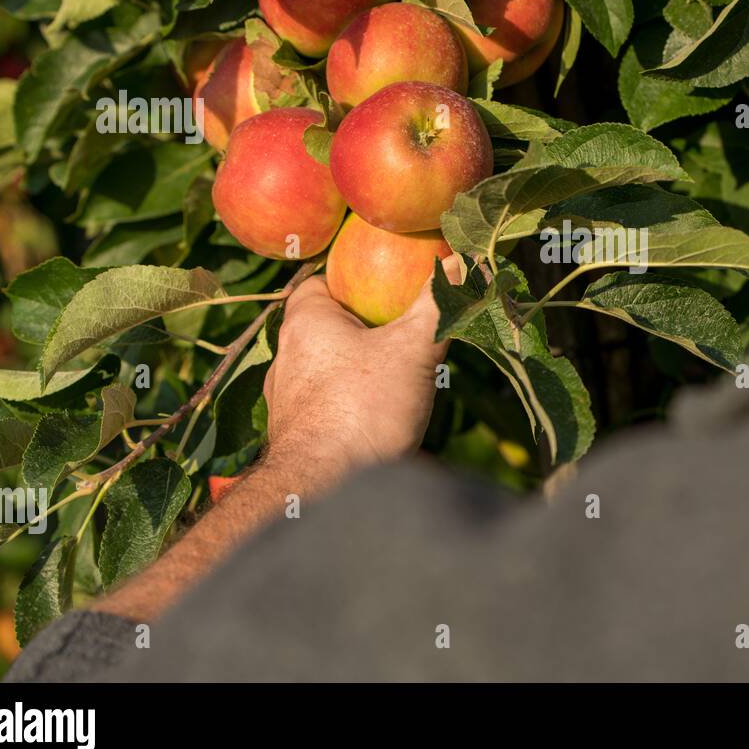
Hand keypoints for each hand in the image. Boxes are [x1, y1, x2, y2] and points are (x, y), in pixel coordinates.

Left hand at [262, 257, 461, 488]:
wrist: (323, 488)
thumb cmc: (363, 407)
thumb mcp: (413, 347)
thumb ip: (438, 303)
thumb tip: (463, 260)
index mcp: (304, 322)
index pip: (319, 283)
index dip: (353, 281)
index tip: (387, 288)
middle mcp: (284, 356)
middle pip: (326, 327)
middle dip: (361, 329)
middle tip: (401, 333)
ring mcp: (285, 400)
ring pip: (324, 370)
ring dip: (354, 370)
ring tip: (395, 377)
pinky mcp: (294, 436)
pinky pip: (324, 406)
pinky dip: (348, 404)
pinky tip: (377, 417)